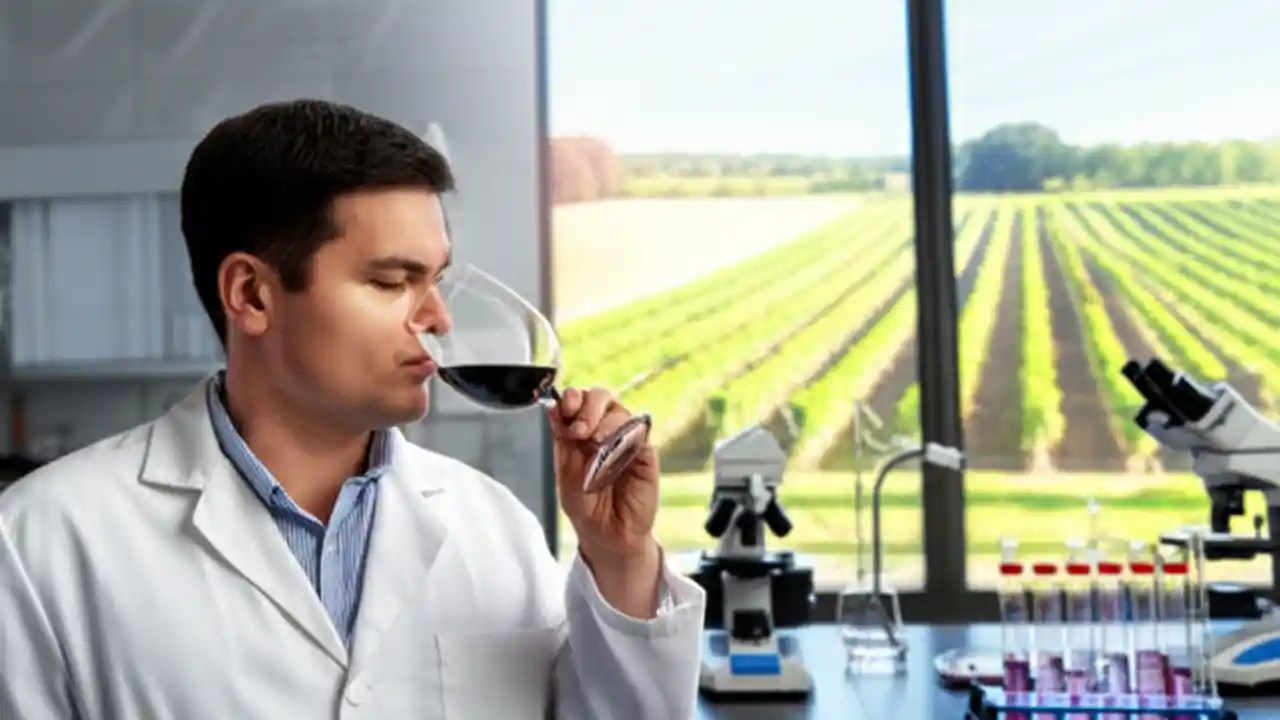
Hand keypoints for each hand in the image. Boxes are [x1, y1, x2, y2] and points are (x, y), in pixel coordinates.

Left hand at [548, 387, 662, 617]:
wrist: (606, 535)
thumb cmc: (586, 506)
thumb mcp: (565, 471)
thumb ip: (562, 438)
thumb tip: (553, 407)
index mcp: (582, 431)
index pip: (580, 400)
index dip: (572, 397)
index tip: (564, 408)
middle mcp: (606, 430)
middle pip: (602, 397)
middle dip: (588, 406)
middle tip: (579, 430)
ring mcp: (627, 440)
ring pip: (621, 412)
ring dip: (604, 422)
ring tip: (594, 443)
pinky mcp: (646, 454)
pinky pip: (640, 432)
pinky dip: (625, 435)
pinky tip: (614, 450)